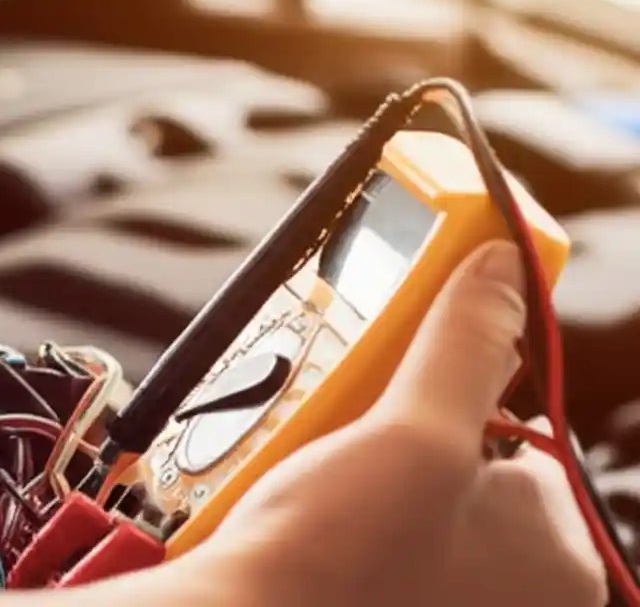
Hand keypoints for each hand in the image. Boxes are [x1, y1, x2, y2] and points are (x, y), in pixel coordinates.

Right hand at [117, 240, 606, 605]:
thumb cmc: (334, 563)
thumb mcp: (412, 433)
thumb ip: (465, 346)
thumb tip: (504, 271)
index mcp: (555, 562)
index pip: (524, 441)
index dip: (452, 399)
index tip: (396, 376)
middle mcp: (509, 598)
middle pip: (453, 471)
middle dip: (389, 437)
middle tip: (338, 426)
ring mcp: (437, 605)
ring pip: (398, 502)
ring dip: (347, 467)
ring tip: (302, 465)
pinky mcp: (372, 604)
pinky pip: (361, 540)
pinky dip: (325, 513)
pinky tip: (289, 509)